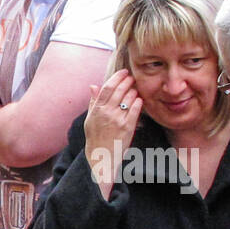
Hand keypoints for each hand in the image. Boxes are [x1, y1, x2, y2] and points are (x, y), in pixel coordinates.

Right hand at [84, 69, 141, 197]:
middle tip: (132, 77)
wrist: (101, 156)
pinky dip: (139, 101)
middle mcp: (107, 113)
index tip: (123, 72)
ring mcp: (118, 119)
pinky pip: (136, 108)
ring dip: (134, 90)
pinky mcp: (128, 126)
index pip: (107, 87)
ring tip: (135, 89)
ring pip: (130, 97)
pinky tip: (139, 100)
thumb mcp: (90, 119)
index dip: (116, 77)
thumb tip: (93, 86)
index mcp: (97, 110)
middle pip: (120, 89)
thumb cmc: (95, 137)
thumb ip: (93, 102)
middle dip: (128, 80)